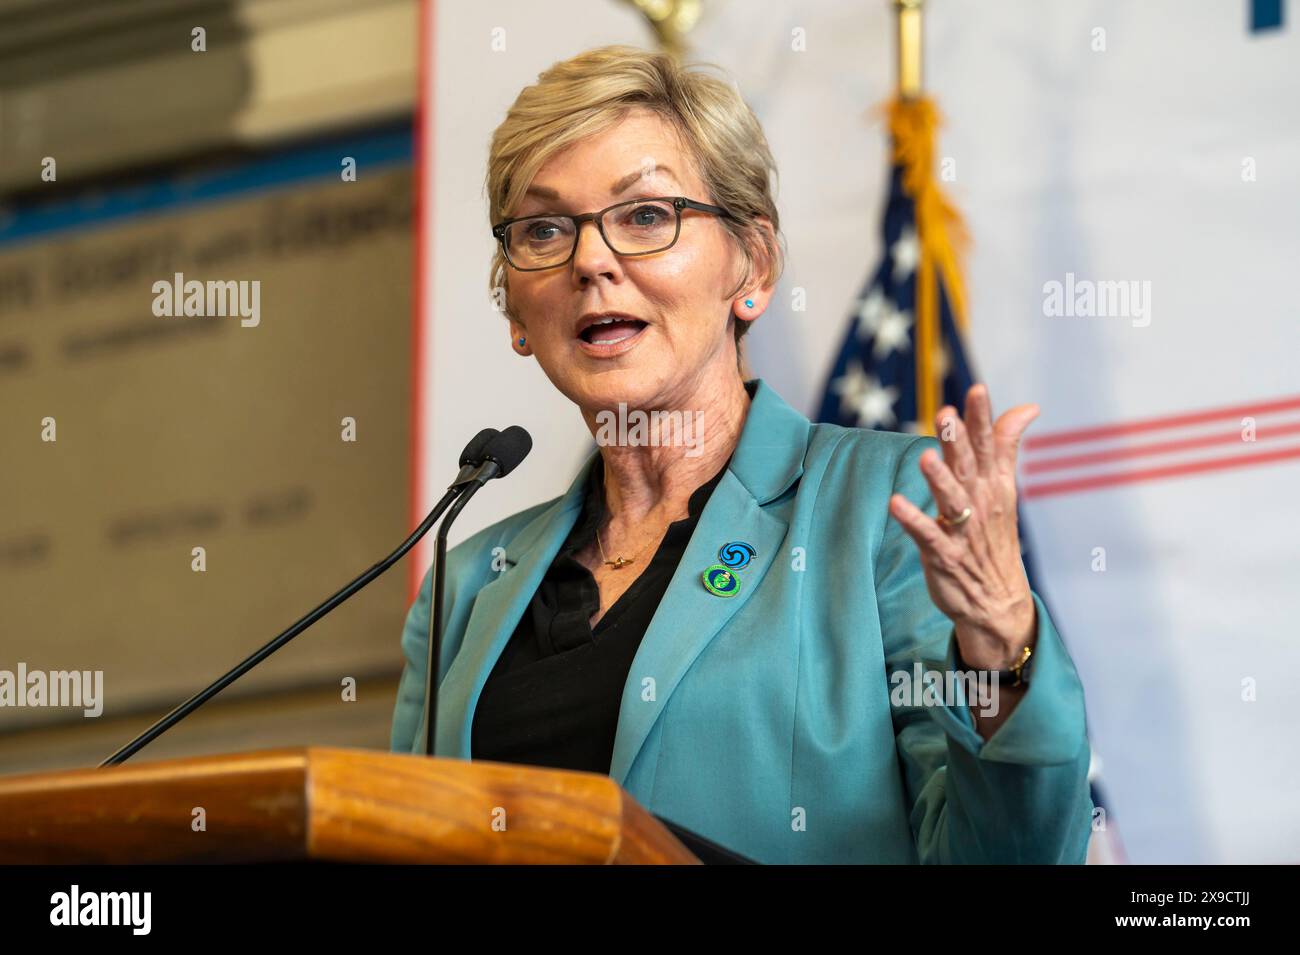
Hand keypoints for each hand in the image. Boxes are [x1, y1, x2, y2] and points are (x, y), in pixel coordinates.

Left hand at [887, 383, 1038, 669]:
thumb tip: (1028, 406)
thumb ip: (1007, 445)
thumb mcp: (1004, 489)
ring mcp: (962, 530)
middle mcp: (979, 503)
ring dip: (939, 479)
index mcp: (993, 484)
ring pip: (951, 499)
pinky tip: (895, 503)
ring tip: (926, 456)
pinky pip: (927, 535)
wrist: (997, 601)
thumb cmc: (994, 536)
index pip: (990, 445)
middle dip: (958, 440)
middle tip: (946, 413)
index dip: (982, 418)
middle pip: (968, 466)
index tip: (977, 389)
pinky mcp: (943, 555)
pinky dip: (913, 520)